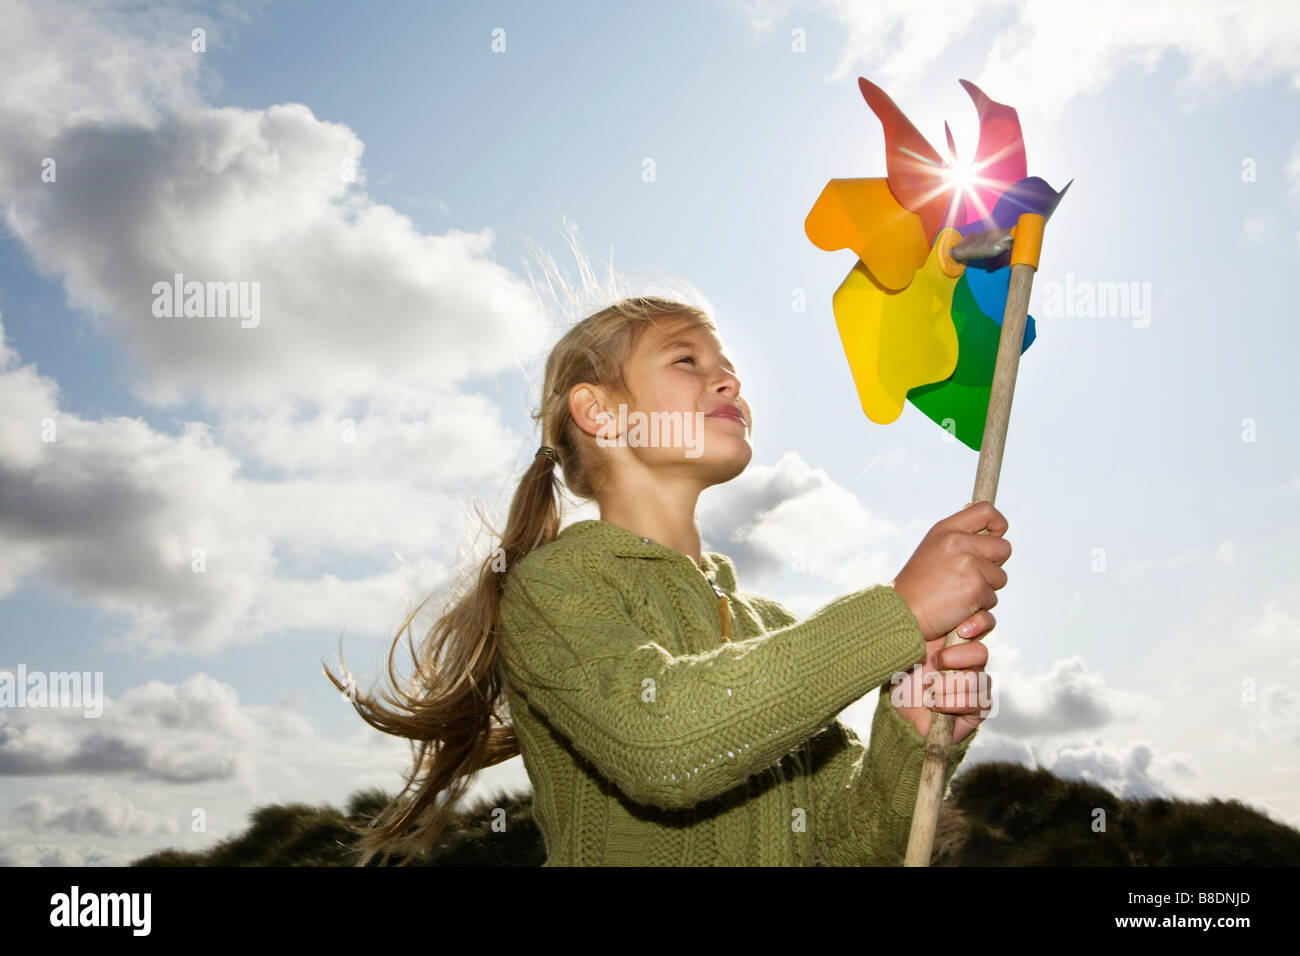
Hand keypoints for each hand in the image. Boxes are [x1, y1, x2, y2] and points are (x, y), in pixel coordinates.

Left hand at [889, 612, 993, 744]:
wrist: (893, 706)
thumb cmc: (898, 671)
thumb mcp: (912, 638)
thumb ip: (935, 622)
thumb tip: (957, 611)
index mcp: (955, 638)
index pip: (984, 623)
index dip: (978, 624)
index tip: (960, 629)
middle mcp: (967, 661)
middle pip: (981, 653)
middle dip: (953, 658)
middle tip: (933, 663)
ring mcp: (973, 685)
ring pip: (977, 679)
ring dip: (946, 685)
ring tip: (928, 688)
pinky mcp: (976, 709)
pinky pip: (979, 703)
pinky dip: (951, 703)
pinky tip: (935, 704)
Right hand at [891, 500, 1010, 642]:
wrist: (901, 615)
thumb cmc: (917, 586)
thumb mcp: (932, 548)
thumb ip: (957, 535)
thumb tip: (978, 511)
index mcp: (946, 529)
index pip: (986, 511)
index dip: (998, 524)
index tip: (995, 536)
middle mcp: (957, 542)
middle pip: (1003, 548)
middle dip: (994, 566)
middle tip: (971, 576)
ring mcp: (968, 564)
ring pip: (1000, 577)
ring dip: (985, 590)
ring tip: (957, 594)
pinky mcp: (974, 588)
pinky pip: (993, 599)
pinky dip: (979, 609)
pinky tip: (957, 609)